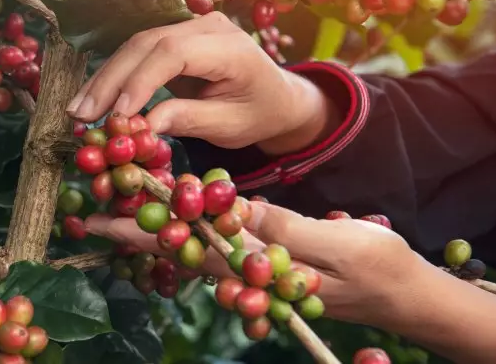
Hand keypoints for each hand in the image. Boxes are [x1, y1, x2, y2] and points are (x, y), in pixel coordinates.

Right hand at [66, 12, 337, 154]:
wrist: (277, 96)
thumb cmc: (259, 113)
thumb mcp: (231, 126)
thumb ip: (189, 120)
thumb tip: (142, 125)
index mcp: (230, 46)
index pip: (173, 53)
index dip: (140, 81)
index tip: (117, 115)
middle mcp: (206, 25)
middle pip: (146, 44)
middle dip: (111, 81)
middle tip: (81, 116)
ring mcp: (188, 25)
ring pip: (135, 45)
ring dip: (104, 79)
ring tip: (78, 112)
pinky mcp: (173, 36)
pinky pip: (137, 52)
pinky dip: (114, 77)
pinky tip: (93, 99)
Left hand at [86, 202, 427, 329]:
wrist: (405, 293)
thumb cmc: (377, 269)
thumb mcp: (335, 245)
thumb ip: (283, 230)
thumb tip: (234, 213)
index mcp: (258, 265)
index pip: (189, 244)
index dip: (145, 226)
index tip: (104, 214)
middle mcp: (247, 268)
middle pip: (180, 243)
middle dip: (135, 225)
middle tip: (90, 210)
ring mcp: (255, 265)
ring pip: (195, 242)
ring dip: (158, 222)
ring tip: (119, 202)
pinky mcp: (267, 258)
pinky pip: (219, 241)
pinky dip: (192, 223)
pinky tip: (176, 209)